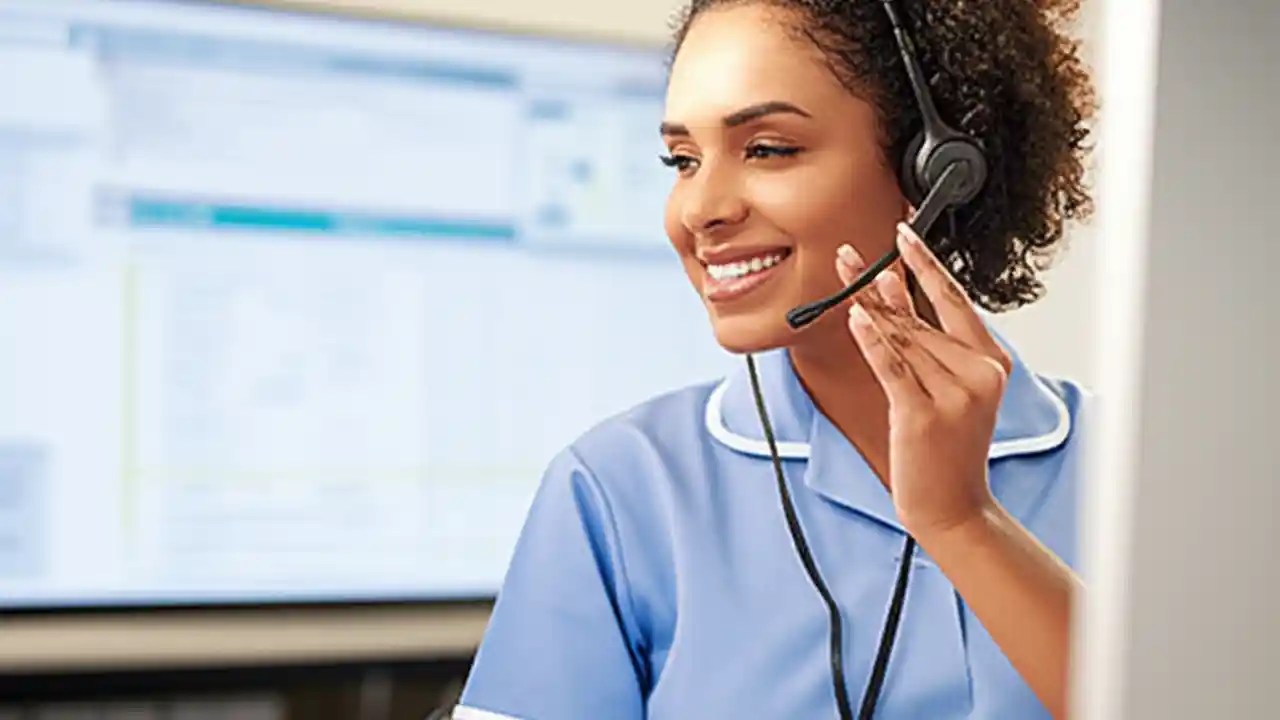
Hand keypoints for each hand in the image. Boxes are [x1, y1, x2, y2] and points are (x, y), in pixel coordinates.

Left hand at [836, 221, 1012, 538]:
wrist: (953, 505)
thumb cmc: (946, 446)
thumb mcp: (944, 385)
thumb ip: (921, 338)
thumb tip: (889, 288)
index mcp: (991, 361)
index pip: (953, 299)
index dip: (925, 264)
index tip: (902, 234)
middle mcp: (979, 373)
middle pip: (919, 317)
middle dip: (879, 285)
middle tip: (849, 255)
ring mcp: (955, 394)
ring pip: (902, 339)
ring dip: (869, 307)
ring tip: (845, 275)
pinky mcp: (924, 415)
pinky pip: (892, 368)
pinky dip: (873, 342)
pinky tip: (857, 317)